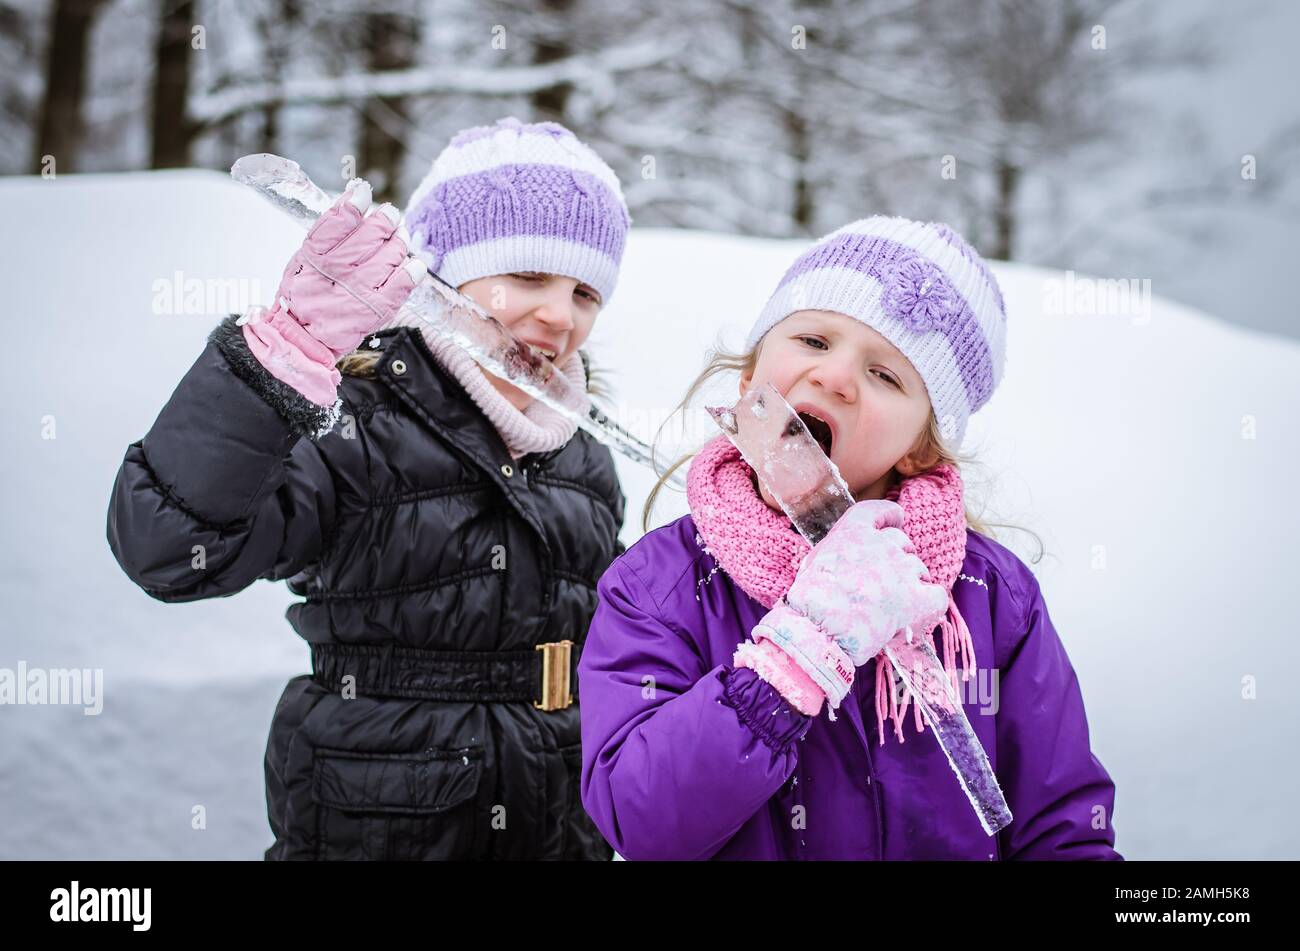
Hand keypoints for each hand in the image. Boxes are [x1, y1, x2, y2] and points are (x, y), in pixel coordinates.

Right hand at [241, 179, 425, 404]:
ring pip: (392, 253)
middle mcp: (338, 271)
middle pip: (372, 233)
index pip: (338, 220)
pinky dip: (414, 268)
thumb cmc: (305, 295)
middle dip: (386, 219)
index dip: (354, 201)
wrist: (303, 339)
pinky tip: (415, 263)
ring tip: (398, 239)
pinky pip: (405, 281)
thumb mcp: (303, 261)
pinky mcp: (378, 308)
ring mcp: (360, 290)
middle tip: (390, 215)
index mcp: (315, 256)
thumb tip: (353, 201)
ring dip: (400, 242)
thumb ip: (326, 235)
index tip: (363, 191)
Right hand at [747, 499, 948, 708]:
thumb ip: (839, 551)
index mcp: (855, 531)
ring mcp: (903, 569)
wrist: (818, 630)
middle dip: (897, 559)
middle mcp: (883, 544)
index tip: (896, 520)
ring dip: (911, 583)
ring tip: (892, 606)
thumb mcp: (815, 561)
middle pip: (902, 542)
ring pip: (919, 569)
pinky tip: (916, 616)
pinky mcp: (918, 598)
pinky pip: (937, 595)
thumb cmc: (809, 601)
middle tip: (884, 582)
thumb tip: (851, 560)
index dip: (890, 515)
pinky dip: (930, 604)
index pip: (880, 511)